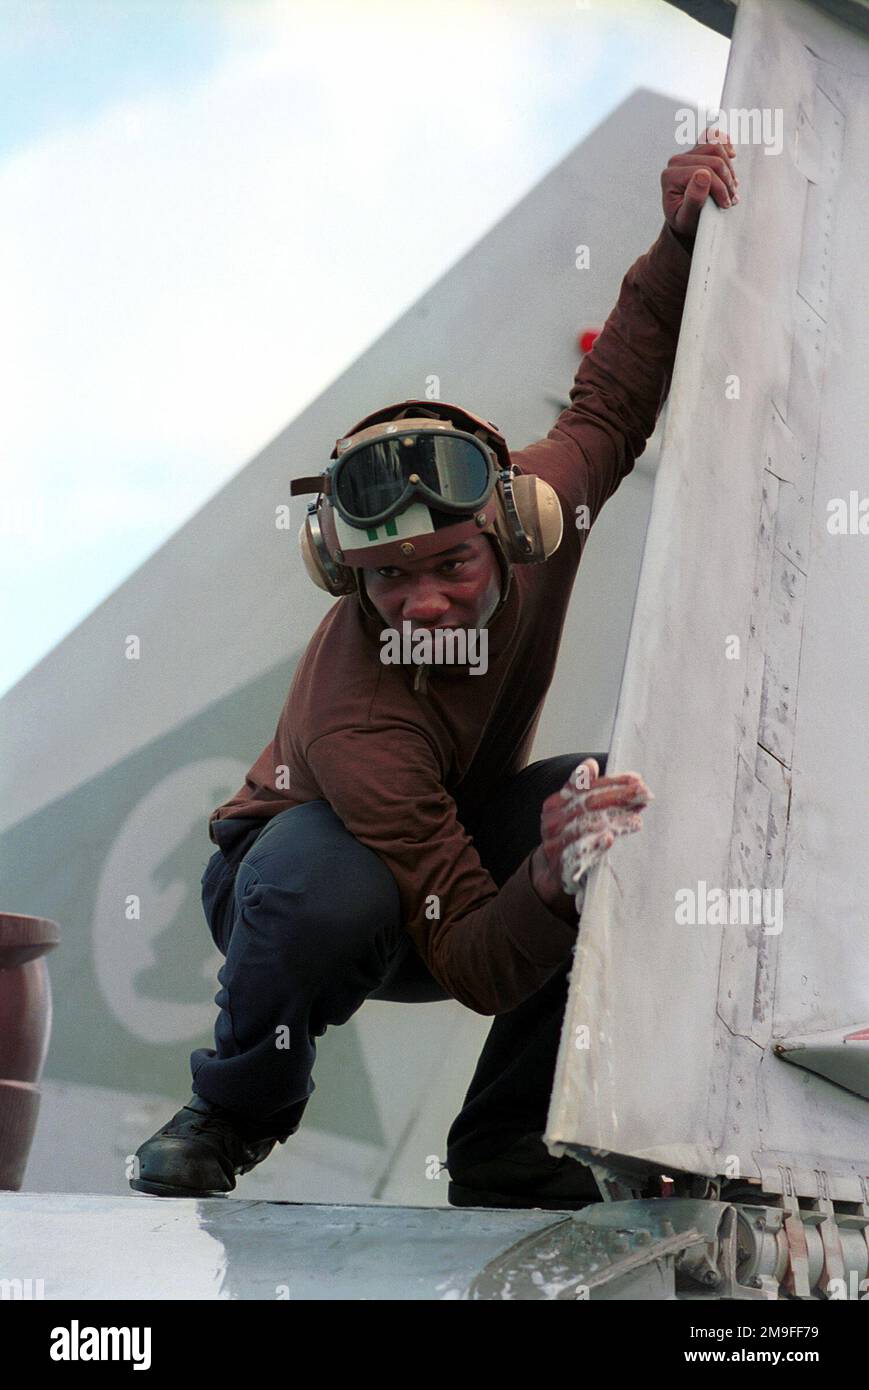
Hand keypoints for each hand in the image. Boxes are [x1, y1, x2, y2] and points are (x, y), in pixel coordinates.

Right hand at [532, 758, 652, 912]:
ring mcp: (555, 844)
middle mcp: (552, 822)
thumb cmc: (569, 836)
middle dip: (619, 796)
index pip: (586, 787)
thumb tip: (591, 764)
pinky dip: (595, 844)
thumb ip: (582, 789)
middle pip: (589, 804)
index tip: (636, 779)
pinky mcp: (562, 866)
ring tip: (637, 817)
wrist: (552, 872)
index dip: (612, 782)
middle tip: (644, 794)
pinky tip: (610, 838)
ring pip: (587, 826)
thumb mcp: (571, 810)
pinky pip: (579, 853)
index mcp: (554, 804)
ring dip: (614, 820)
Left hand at [661, 126, 738, 241]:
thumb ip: (693, 199)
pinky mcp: (695, 151)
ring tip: (731, 188)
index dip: (720, 188)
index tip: (726, 204)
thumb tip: (702, 174)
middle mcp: (675, 161)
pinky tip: (731, 154)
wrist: (685, 221)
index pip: (706, 172)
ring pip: (716, 147)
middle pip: (713, 158)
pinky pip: (711, 136)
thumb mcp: (687, 219)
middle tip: (731, 198)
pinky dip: (723, 141)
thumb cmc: (685, 221)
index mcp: (670, 176)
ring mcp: (686, 154)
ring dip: (729, 168)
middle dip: (727, 179)